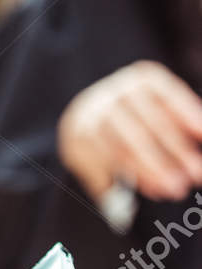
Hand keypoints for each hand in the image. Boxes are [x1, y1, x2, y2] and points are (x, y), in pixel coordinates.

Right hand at [57, 60, 201, 204]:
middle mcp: (118, 92)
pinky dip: (128, 178)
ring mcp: (95, 115)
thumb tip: (199, 154)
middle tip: (194, 176)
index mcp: (145, 79)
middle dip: (176, 152)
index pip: (169, 97)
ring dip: (153, 170)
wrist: (87, 114)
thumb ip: (185, 125)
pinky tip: (150, 189)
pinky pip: (107, 161)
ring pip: (127, 145)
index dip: (188, 116)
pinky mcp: (78, 139)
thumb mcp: (162, 109)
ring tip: (173, 189)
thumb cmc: (140, 116)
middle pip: (150, 123)